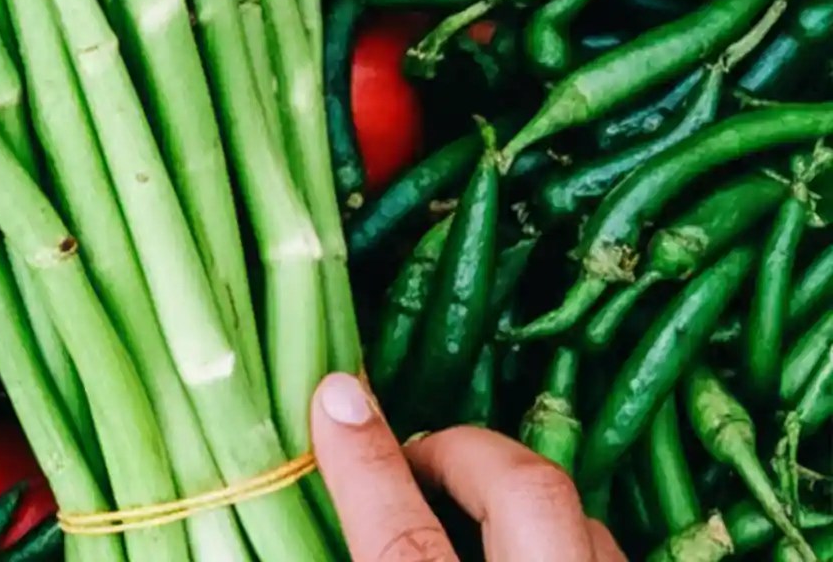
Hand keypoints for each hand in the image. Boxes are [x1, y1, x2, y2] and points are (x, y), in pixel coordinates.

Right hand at [312, 374, 624, 561]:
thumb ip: (374, 551)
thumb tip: (347, 484)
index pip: (402, 541)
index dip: (365, 463)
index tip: (335, 399)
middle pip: (525, 491)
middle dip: (465, 450)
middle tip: (415, 460)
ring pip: (586, 521)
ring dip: (521, 496)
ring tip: (467, 513)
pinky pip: (609, 556)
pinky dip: (570, 541)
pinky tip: (533, 553)